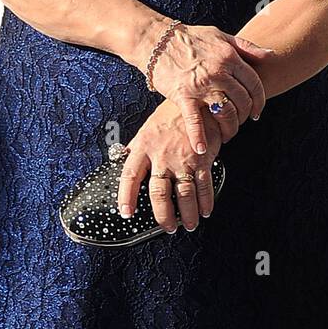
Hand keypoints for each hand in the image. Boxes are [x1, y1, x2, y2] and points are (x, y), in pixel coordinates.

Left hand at [116, 98, 220, 232]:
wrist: (199, 101)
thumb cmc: (172, 115)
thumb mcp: (148, 129)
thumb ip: (137, 147)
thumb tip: (122, 158)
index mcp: (144, 147)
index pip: (130, 175)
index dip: (126, 196)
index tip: (126, 213)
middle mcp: (162, 156)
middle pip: (158, 193)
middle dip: (163, 215)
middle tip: (167, 227)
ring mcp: (183, 159)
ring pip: (183, 194)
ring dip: (187, 214)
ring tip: (189, 225)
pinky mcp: (203, 158)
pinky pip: (203, 185)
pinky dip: (205, 201)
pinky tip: (205, 210)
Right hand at [147, 22, 272, 154]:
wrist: (157, 41)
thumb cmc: (190, 38)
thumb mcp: (222, 36)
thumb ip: (247, 46)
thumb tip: (271, 54)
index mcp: (229, 57)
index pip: (253, 83)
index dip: (259, 100)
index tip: (257, 110)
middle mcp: (218, 72)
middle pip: (242, 100)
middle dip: (245, 115)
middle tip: (242, 122)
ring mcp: (201, 85)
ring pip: (225, 112)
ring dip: (229, 127)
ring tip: (228, 134)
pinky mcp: (183, 96)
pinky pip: (194, 120)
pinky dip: (198, 136)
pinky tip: (202, 149)